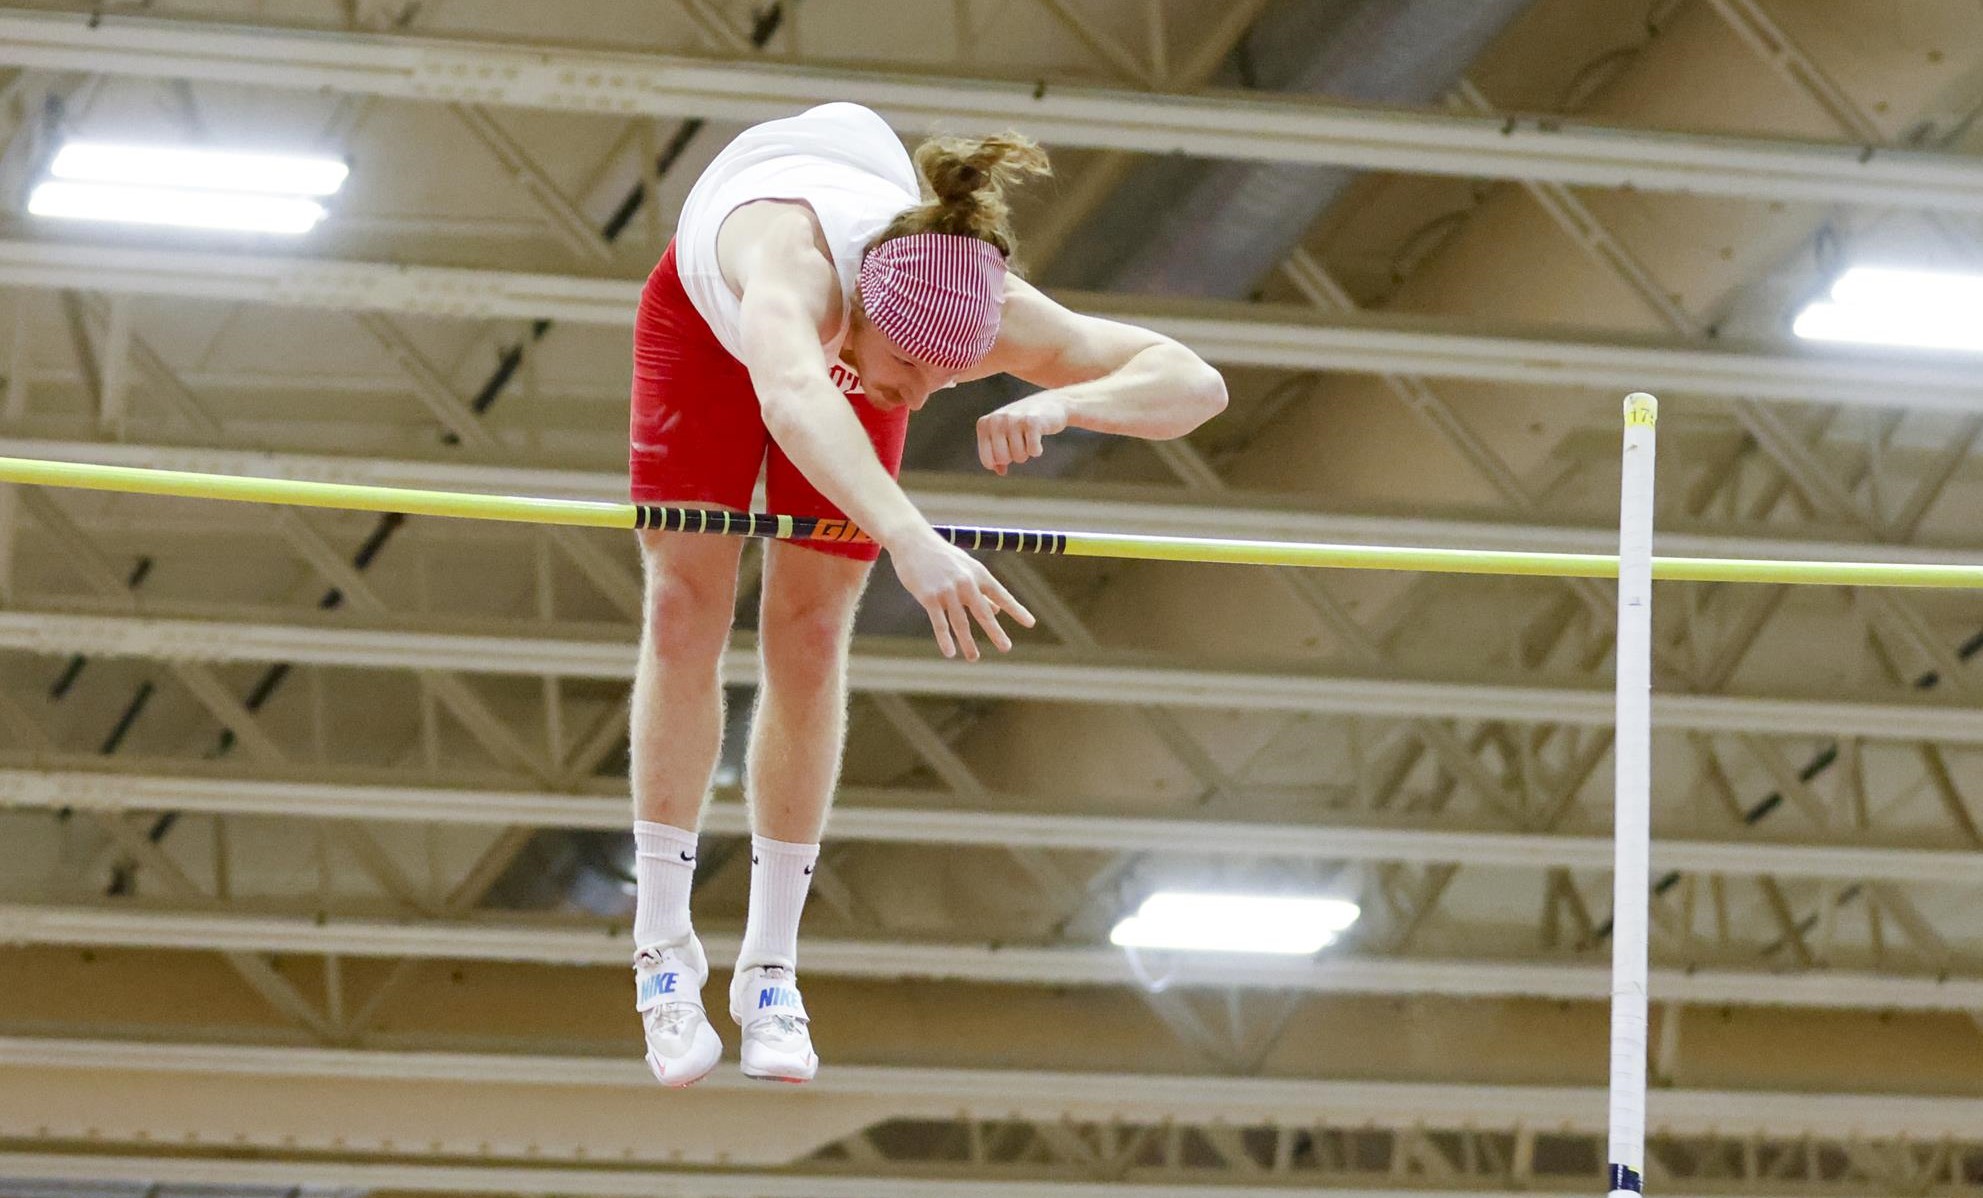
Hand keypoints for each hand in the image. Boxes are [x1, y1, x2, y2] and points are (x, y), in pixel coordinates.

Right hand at [888, 530, 1036, 659]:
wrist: (913, 541)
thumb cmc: (942, 556)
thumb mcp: (966, 568)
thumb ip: (981, 590)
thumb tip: (997, 610)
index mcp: (978, 574)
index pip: (1001, 595)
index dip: (1016, 610)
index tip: (1030, 623)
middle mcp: (966, 582)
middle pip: (983, 612)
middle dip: (995, 632)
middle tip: (1006, 648)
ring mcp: (947, 590)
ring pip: (961, 622)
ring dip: (968, 642)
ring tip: (974, 658)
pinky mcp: (929, 596)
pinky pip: (939, 622)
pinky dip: (945, 639)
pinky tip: (950, 653)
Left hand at [977, 392, 1069, 475]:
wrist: (1051, 403)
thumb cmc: (1023, 424)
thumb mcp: (1005, 436)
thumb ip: (997, 454)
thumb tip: (1000, 472)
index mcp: (984, 424)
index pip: (987, 461)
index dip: (1000, 462)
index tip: (1008, 448)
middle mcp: (996, 420)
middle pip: (1003, 459)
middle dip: (1015, 456)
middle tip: (1021, 441)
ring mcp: (1013, 420)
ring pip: (1019, 456)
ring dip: (1027, 452)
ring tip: (1029, 436)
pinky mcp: (1032, 422)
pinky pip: (1033, 451)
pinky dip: (1037, 449)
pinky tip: (1039, 435)